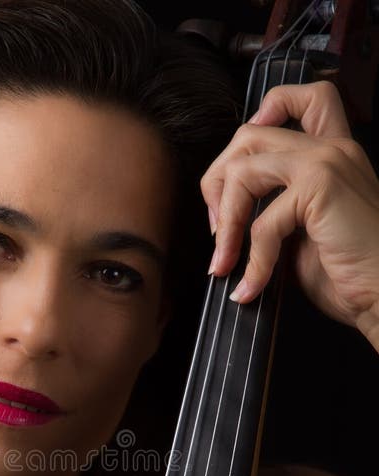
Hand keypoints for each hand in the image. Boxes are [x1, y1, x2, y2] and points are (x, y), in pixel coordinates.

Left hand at [200, 81, 378, 350]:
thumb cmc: (351, 273)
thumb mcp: (302, 235)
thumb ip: (273, 212)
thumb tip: (227, 221)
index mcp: (333, 153)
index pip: (302, 98)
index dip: (261, 117)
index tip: (237, 169)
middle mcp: (331, 148)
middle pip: (249, 135)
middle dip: (217, 183)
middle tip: (216, 230)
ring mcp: (326, 162)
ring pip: (243, 171)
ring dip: (226, 224)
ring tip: (225, 262)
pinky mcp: (321, 187)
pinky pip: (263, 222)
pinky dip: (252, 261)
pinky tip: (251, 287)